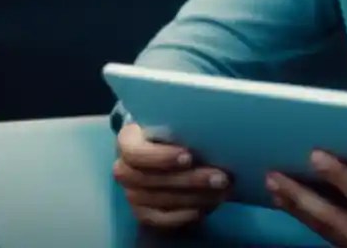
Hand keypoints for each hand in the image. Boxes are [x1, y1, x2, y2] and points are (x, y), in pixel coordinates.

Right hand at [114, 122, 231, 229]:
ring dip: (194, 197)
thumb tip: (211, 134)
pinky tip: (207, 207)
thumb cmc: (172, 138)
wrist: (165, 161)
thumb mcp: (173, 127)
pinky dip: (185, 215)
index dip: (160, 157)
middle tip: (220, 177)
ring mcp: (131, 194)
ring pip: (160, 199)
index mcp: (127, 141)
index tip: (189, 156)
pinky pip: (162, 219)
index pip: (134, 152)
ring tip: (222, 191)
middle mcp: (124, 170)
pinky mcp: (142, 214)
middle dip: (189, 179)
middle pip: (150, 179)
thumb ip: (182, 130)